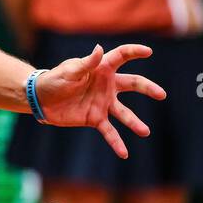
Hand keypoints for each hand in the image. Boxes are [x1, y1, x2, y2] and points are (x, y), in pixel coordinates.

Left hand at [34, 43, 165, 158]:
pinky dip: (116, 143)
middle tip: (161, 94)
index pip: (122, 57)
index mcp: (102, 69)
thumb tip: (100, 49)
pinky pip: (109, 132)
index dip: (134, 52)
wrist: (41, 99)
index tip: (148, 51)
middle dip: (148, 88)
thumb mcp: (70, 70)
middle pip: (133, 84)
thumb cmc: (55, 79)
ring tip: (145, 132)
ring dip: (135, 123)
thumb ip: (87, 63)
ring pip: (125, 113)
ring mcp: (103, 103)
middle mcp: (107, 86)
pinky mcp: (95, 118)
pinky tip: (124, 153)